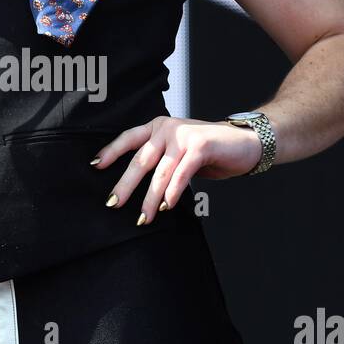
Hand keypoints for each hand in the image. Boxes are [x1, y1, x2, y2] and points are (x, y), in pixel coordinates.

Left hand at [91, 116, 263, 223]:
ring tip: (144, 216)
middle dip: (125, 185)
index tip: (95, 167)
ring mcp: (184, 135)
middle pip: (140, 160)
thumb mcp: (180, 153)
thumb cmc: (211, 151)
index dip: (111, 152)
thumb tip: (138, 187)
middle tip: (113, 203)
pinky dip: (173, 192)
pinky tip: (167, 205)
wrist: (247, 142)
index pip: (128, 138)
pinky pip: (181, 173)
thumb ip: (162, 162)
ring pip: (160, 172)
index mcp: (159, 127)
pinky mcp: (200, 146)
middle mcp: (167, 128)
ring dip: (150, 198)